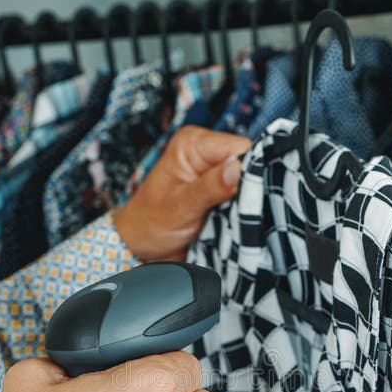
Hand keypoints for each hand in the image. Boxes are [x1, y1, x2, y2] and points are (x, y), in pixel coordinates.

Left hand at [113, 125, 249, 261]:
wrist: (141, 247)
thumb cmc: (149, 223)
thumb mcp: (179, 206)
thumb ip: (210, 187)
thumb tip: (238, 169)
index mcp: (193, 144)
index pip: (240, 147)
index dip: (250, 170)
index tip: (249, 196)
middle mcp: (207, 153)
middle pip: (249, 164)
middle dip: (249, 189)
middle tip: (239, 213)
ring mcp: (215, 174)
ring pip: (250, 184)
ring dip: (247, 204)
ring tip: (233, 220)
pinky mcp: (221, 193)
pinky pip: (245, 199)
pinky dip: (244, 212)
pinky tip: (236, 223)